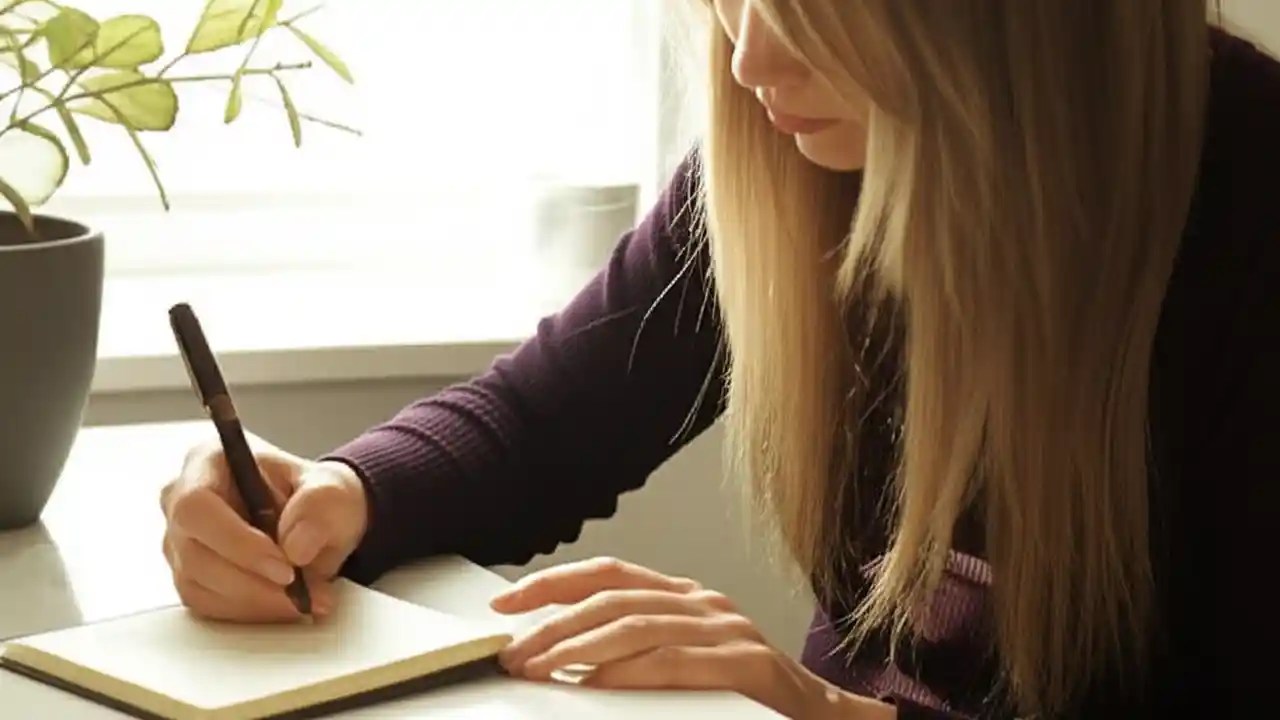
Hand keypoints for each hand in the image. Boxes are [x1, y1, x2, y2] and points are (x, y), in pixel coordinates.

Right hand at [160, 433, 368, 621]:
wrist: (321, 522)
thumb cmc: (317, 497)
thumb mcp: (334, 490)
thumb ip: (319, 508)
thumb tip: (295, 547)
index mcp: (209, 462)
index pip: (198, 505)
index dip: (236, 542)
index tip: (284, 567)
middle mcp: (182, 501)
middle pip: (194, 552)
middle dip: (252, 581)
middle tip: (302, 594)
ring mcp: (181, 542)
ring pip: (199, 585)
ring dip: (256, 601)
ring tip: (307, 600)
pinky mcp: (190, 575)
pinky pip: (208, 605)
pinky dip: (250, 611)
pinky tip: (285, 605)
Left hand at [488, 557, 893, 718]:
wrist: (824, 718)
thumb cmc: (745, 695)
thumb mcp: (682, 661)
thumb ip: (633, 653)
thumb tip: (560, 658)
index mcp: (682, 597)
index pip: (608, 574)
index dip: (552, 584)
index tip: (504, 605)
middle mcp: (702, 603)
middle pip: (612, 598)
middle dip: (553, 623)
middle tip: (512, 653)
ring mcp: (726, 629)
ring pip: (636, 625)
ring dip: (578, 647)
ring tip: (539, 668)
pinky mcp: (747, 663)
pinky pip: (676, 661)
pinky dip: (631, 672)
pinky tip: (598, 683)